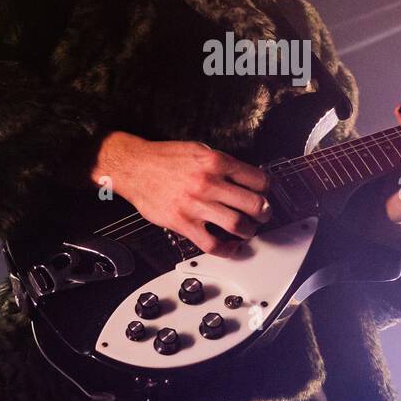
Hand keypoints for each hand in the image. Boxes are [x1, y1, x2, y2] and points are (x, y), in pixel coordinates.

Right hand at [91, 131, 270, 256]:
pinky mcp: (183, 222)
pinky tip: (231, 247)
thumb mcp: (198, 150)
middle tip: (263, 214)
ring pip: (237, 224)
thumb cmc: (163, 159)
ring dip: (249, 231)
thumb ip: (221, 163)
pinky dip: (227, 250)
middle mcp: (208, 182)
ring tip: (248, 230)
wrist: (134, 167)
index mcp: (215, 162)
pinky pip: (212, 243)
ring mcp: (196, 204)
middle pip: (253, 203)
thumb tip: (243, 176)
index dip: (267, 188)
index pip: (257, 179)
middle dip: (264, 212)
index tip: (266, 193)